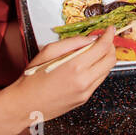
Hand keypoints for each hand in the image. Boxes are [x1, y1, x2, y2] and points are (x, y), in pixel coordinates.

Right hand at [0, 28, 116, 122]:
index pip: (102, 47)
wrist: (25, 105)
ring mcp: (86, 92)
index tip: (110, 29)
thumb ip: (72, 42)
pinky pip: (98, 81)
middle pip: (111, 60)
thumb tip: (90, 39)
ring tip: (93, 52)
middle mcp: (84, 81)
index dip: (109, 35)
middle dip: (110, 46)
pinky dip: (97, 70)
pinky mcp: (84, 99)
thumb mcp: (48, 52)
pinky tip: (86, 66)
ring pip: (106, 71)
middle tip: (104, 39)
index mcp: (75, 66)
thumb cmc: (32, 78)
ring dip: (104, 59)